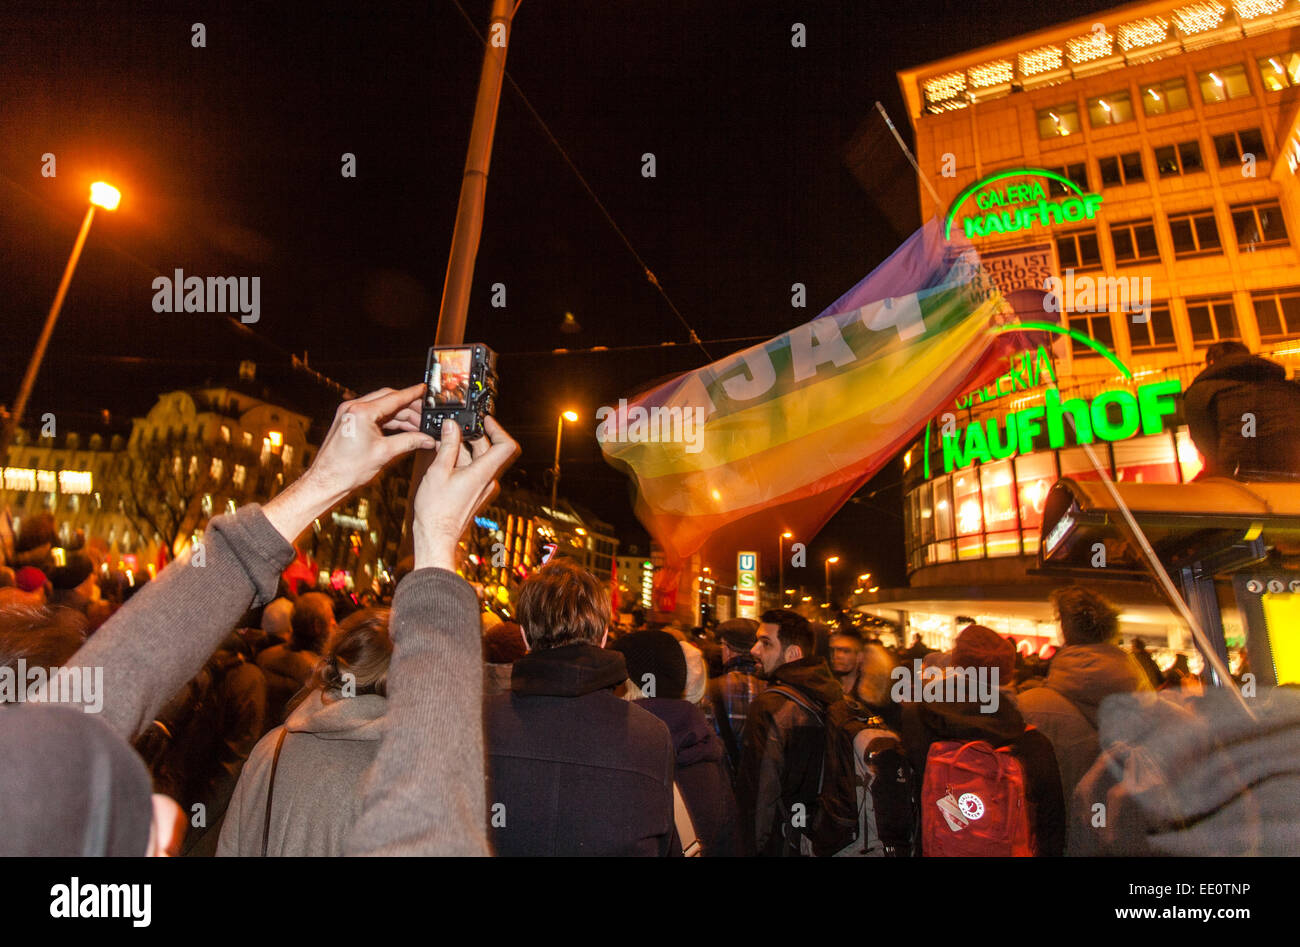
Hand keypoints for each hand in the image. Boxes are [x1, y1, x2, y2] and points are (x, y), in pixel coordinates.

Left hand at [264, 384, 434, 543]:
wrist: (327, 481)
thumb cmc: (347, 469)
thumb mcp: (384, 453)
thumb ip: (409, 442)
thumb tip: (427, 439)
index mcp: (361, 412)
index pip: (394, 398)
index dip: (413, 394)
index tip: (424, 389)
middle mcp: (353, 408)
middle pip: (389, 399)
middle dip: (409, 407)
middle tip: (425, 415)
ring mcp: (349, 413)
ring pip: (382, 408)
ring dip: (400, 415)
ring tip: (417, 426)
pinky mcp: (348, 421)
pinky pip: (373, 415)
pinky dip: (388, 421)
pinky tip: (402, 429)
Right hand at [413, 416, 519, 571]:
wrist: (436, 537)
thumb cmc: (436, 511)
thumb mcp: (438, 471)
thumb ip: (448, 446)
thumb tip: (451, 426)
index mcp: (484, 473)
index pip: (506, 446)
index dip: (498, 429)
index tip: (483, 420)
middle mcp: (488, 480)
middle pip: (489, 450)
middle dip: (472, 436)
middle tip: (453, 428)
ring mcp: (483, 488)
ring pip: (480, 459)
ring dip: (464, 449)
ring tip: (443, 443)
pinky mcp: (476, 493)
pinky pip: (474, 470)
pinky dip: (462, 461)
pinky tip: (444, 458)